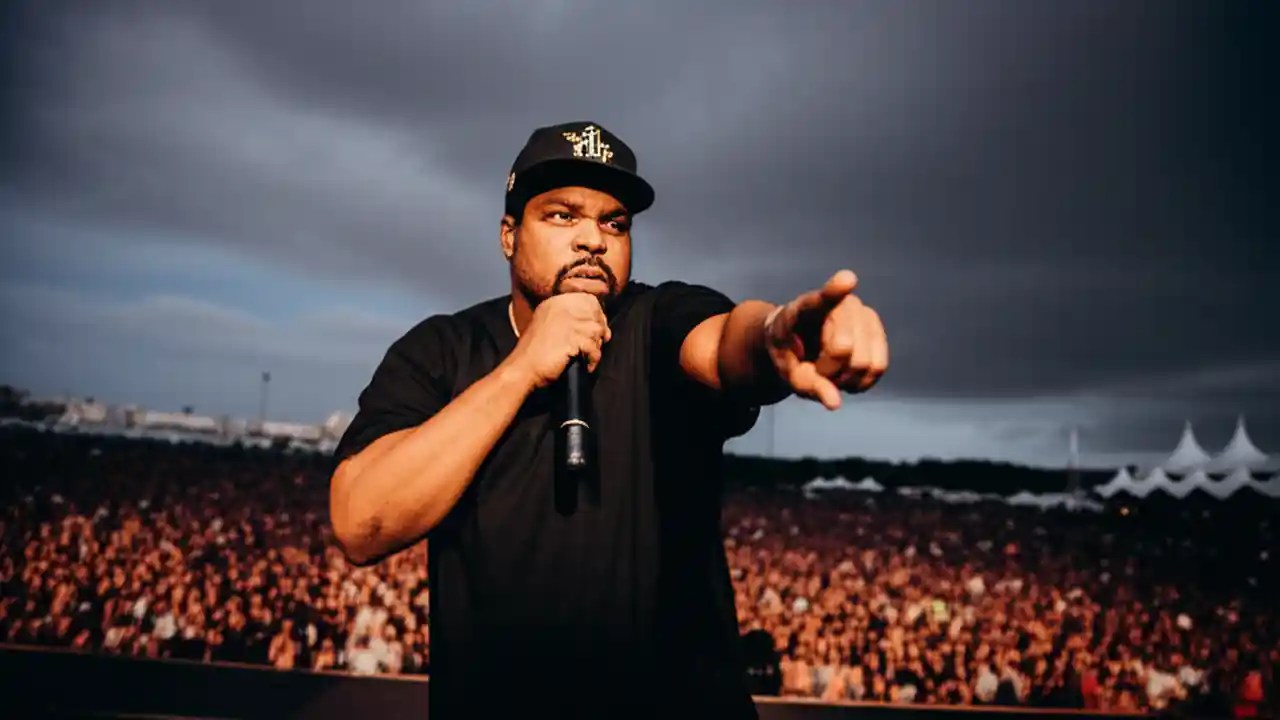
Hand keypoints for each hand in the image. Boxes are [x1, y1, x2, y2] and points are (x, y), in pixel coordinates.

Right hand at [506, 292, 611, 388]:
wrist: (522, 369)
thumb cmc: (535, 353)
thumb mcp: (549, 326)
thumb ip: (571, 320)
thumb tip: (602, 327)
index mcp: (555, 302)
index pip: (589, 300)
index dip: (596, 316)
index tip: (596, 331)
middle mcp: (562, 307)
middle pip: (595, 314)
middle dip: (598, 332)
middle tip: (591, 347)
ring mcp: (567, 322)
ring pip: (597, 330)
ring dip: (595, 346)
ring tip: (585, 357)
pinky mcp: (572, 339)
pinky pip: (594, 347)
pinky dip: (592, 359)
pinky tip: (584, 365)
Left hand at [765, 269, 887, 409]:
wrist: (800, 343)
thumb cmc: (789, 353)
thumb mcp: (787, 372)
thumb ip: (806, 385)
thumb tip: (835, 404)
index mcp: (806, 307)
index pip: (822, 297)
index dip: (836, 289)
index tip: (847, 279)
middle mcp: (840, 304)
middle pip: (843, 348)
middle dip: (829, 371)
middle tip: (816, 370)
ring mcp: (863, 314)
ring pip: (865, 361)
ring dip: (846, 379)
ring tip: (830, 372)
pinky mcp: (878, 331)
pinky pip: (879, 367)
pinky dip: (862, 382)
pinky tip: (847, 377)